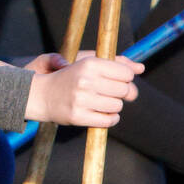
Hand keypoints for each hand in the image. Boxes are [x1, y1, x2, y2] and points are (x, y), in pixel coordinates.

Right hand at [24, 54, 142, 126]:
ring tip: (102, 102)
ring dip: (114, 106)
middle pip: (124, 90)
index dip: (126, 78)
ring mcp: (81, 100)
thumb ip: (117, 63)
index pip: (126, 73)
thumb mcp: (89, 63)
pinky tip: (102, 113)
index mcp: (89, 64)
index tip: (118, 79)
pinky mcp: (78, 116)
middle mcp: (85, 81)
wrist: (42, 95)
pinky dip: (110, 119)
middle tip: (110, 92)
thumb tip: (141, 68)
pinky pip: (108, 121)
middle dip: (122, 92)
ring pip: (117, 106)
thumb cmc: (70, 77)